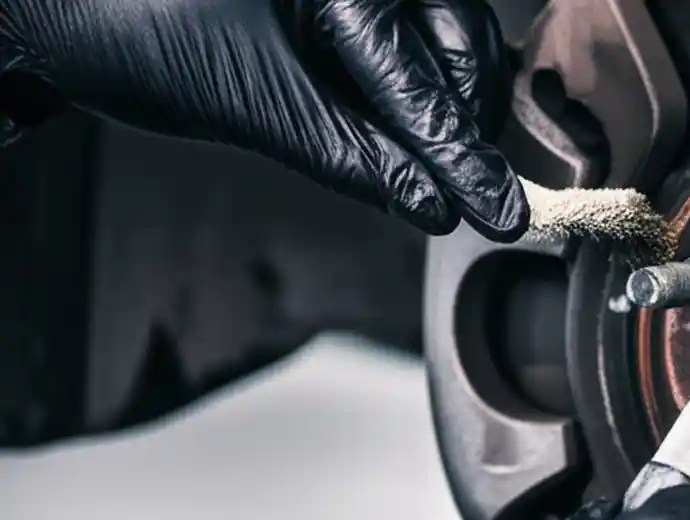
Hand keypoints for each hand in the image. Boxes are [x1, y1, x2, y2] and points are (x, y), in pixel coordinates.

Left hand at [0, 0, 527, 240]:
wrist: (70, 5)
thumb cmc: (140, 30)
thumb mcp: (256, 104)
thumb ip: (354, 156)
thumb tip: (433, 204)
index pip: (419, 81)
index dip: (460, 157)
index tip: (500, 211)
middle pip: (456, 49)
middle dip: (463, 127)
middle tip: (476, 196)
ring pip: (448, 42)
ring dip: (450, 110)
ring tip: (442, 168)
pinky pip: (417, 36)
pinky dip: (423, 88)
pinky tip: (414, 131)